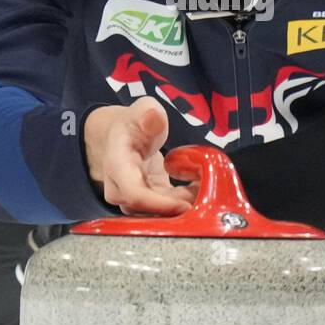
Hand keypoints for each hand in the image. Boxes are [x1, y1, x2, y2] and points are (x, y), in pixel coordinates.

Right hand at [83, 97, 197, 215]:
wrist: (121, 137)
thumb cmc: (133, 124)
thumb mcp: (141, 110)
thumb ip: (148, 113)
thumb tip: (154, 118)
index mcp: (117, 166)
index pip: (134, 193)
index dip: (159, 204)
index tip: (184, 205)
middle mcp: (121, 188)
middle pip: (147, 211)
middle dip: (177, 210)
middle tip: (205, 201)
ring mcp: (134, 199)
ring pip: (159, 214)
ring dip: (185, 206)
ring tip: (206, 189)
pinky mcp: (150, 202)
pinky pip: (168, 210)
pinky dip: (187, 202)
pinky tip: (201, 188)